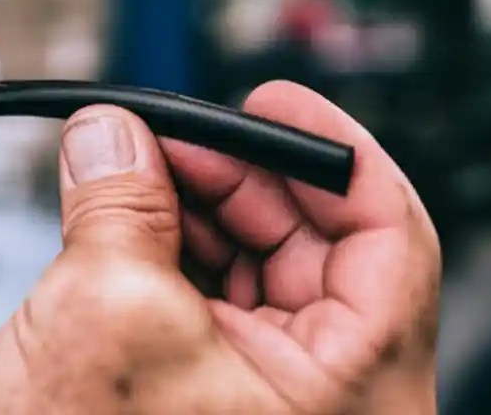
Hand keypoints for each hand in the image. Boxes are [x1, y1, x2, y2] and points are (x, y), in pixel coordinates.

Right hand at [0, 82, 440, 413]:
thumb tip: (111, 136)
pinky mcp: (218, 402)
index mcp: (353, 394)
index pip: (388, 236)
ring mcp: (272, 406)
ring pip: (259, 270)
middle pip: (315, 245)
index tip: (272, 105)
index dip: (330, 152)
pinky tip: (129, 217)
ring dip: (196, 209)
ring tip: (133, 170)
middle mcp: (328, 403)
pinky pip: (216, 303)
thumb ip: (115, 203)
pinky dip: (172, 251)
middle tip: (169, 133)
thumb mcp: (101, 315)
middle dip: (236, 176)